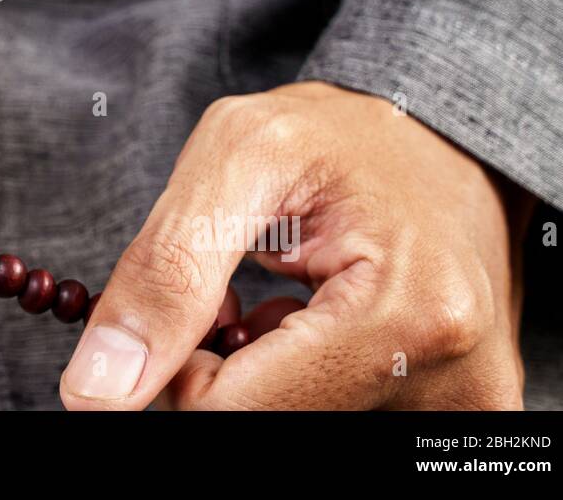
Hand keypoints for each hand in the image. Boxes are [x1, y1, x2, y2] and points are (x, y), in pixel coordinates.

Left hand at [61, 82, 529, 409]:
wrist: (439, 138)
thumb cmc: (343, 135)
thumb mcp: (238, 156)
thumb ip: (166, 270)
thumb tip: (99, 388)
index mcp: (408, 318)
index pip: (228, 416)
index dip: (179, 367)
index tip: (193, 303)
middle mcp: (455, 388)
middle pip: (260, 428)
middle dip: (222, 369)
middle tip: (237, 296)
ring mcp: (462, 411)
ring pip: (291, 425)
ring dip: (260, 378)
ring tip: (286, 301)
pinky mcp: (457, 417)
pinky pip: (329, 418)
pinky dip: (295, 384)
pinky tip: (311, 327)